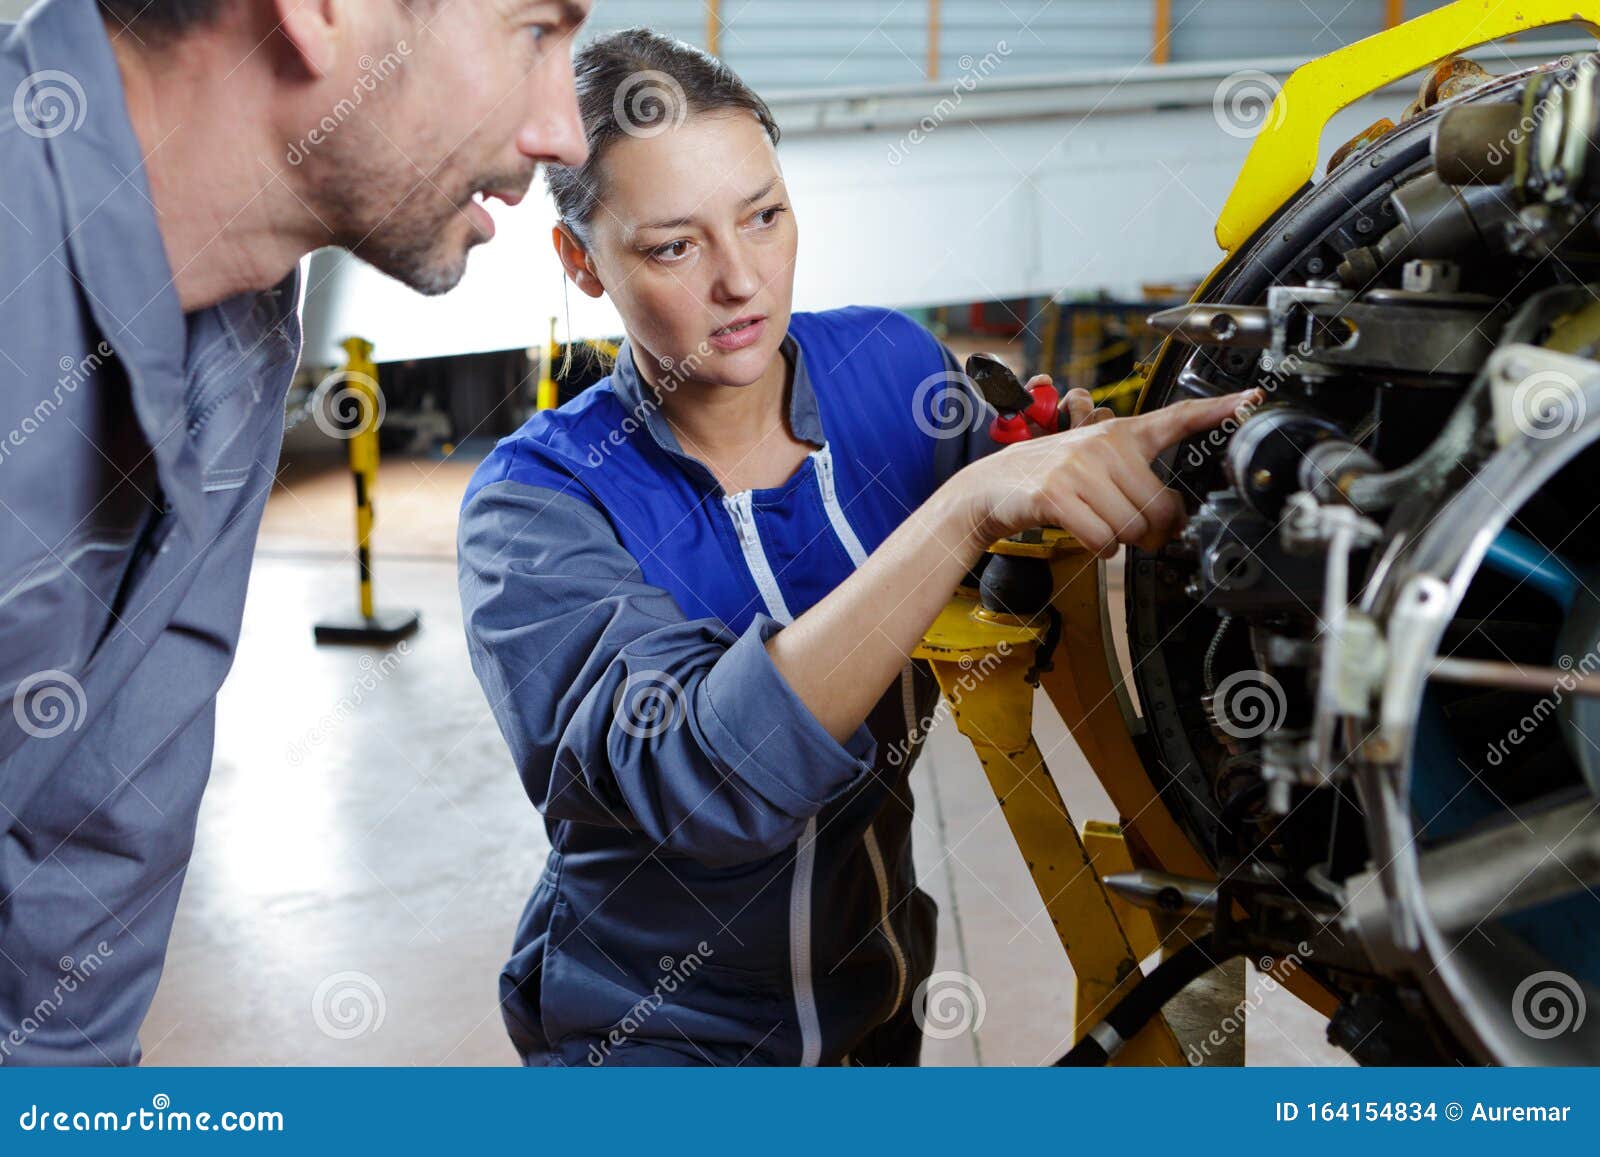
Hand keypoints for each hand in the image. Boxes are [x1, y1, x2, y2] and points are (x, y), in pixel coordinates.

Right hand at [957, 385, 1259, 557]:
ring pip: (1132, 528)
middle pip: (1159, 507)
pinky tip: (1087, 535)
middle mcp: (1104, 444)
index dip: (1219, 408)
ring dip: (1120, 542)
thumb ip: (1136, 481)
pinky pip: (1102, 539)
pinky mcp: (1057, 494)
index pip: (1178, 417)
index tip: (1252, 397)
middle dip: (1153, 533)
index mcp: (1121, 433)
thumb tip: (1173, 521)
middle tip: (1141, 536)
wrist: (990, 487)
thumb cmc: (1049, 478)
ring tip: (1100, 527)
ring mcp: (1079, 468)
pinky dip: (1099, 548)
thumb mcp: (1093, 463)